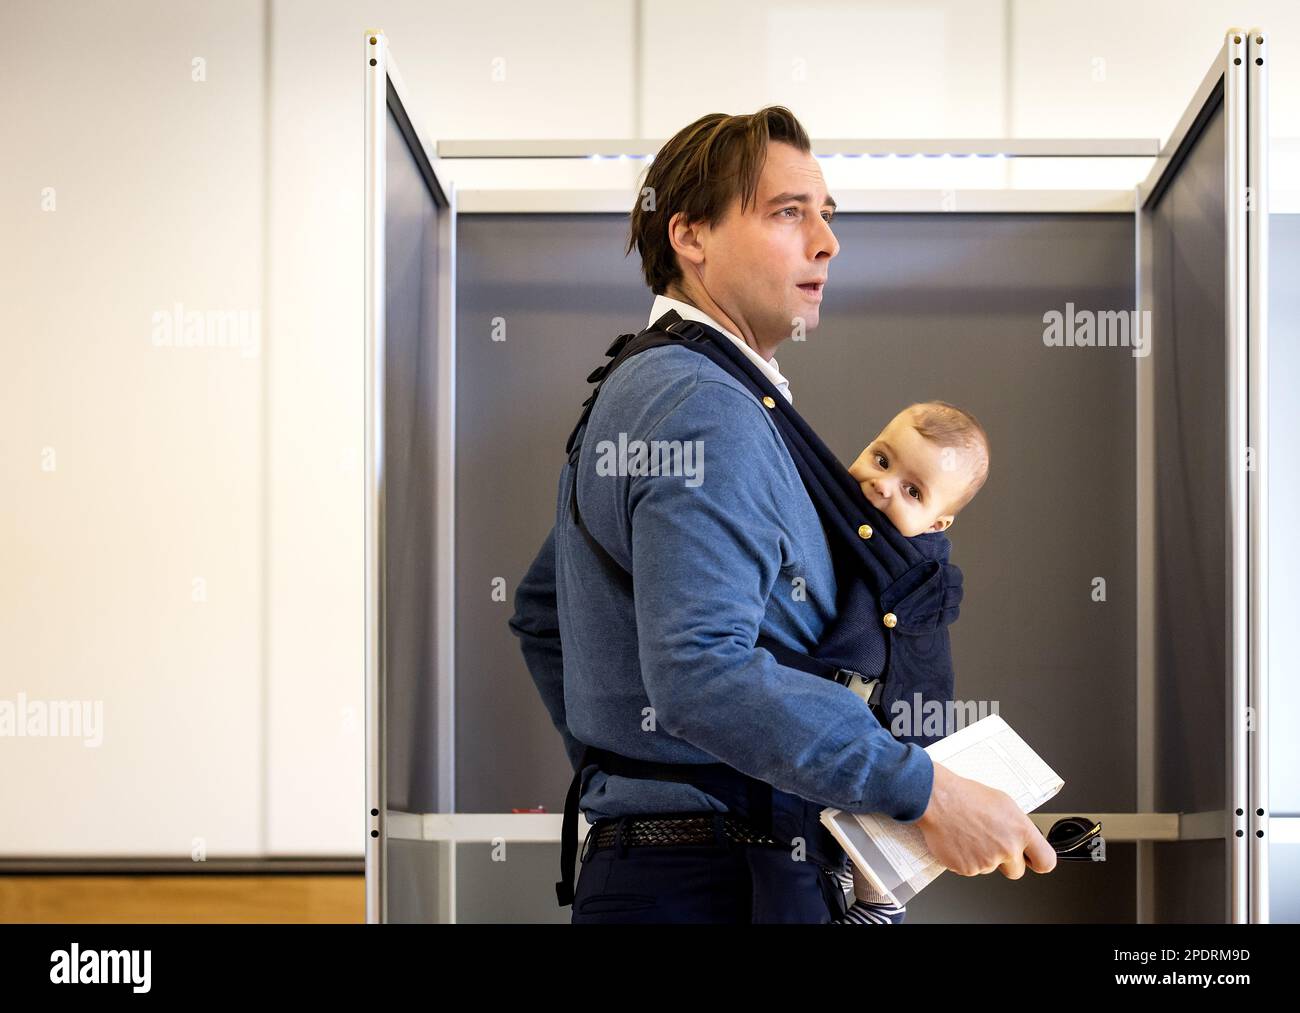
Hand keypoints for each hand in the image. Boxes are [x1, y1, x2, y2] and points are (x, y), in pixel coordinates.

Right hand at [914, 760, 1056, 878]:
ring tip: (969, 834)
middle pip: (1016, 872)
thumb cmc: (966, 795)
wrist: (937, 799)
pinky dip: (965, 858)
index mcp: (1021, 831)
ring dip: (981, 856)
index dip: (1039, 862)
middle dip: (1006, 862)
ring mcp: (987, 862)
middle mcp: (1007, 849)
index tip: (1033, 860)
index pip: (1046, 861)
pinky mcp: (967, 869)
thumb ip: (1017, 826)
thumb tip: (1021, 837)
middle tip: (991, 844)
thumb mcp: (1003, 802)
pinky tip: (959, 841)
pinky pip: (970, 869)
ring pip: (989, 868)